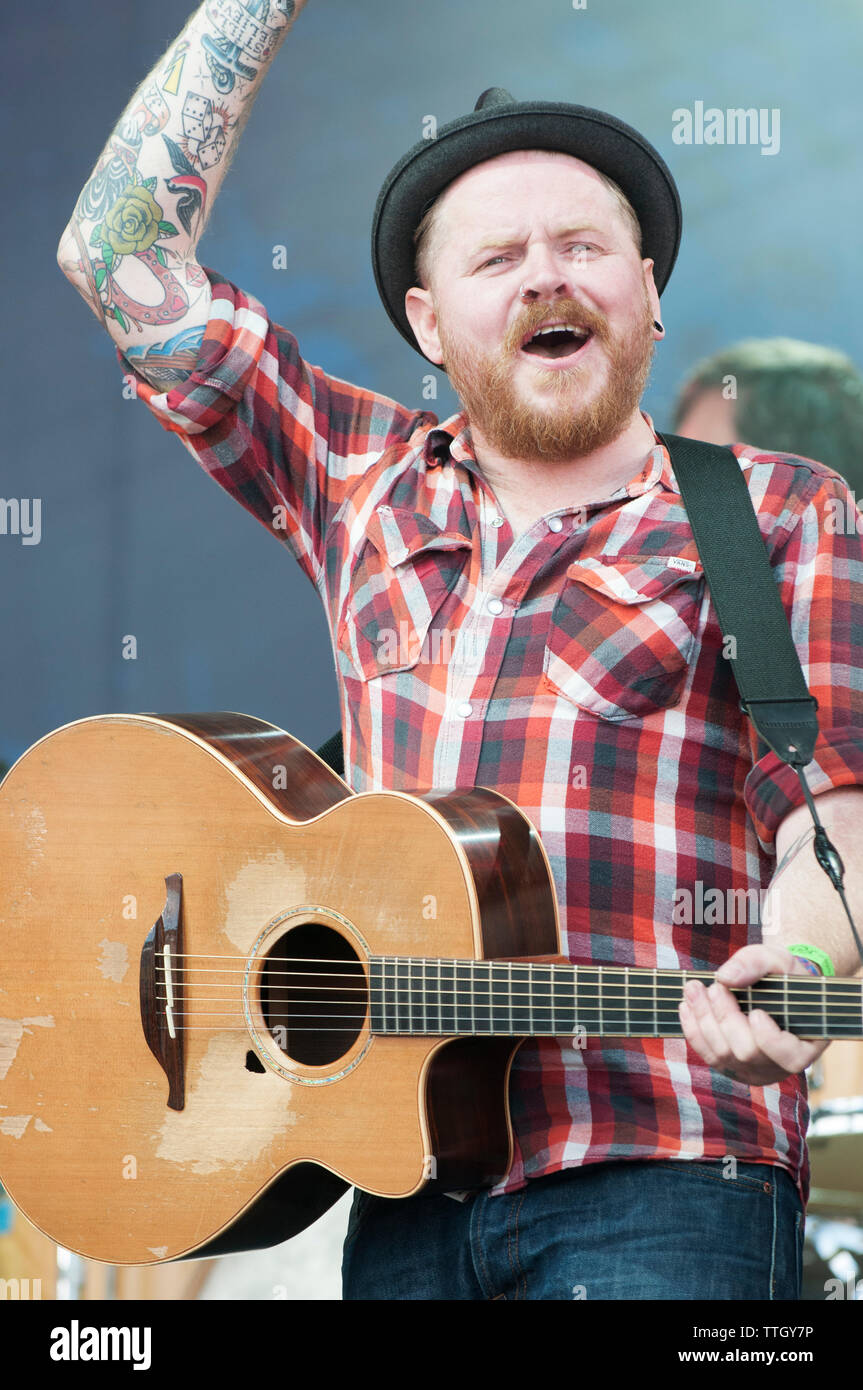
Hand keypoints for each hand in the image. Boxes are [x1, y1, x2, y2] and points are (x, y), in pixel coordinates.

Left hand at [678, 943, 829, 1085]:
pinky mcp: (732, 1067)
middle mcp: (780, 1066)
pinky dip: (694, 1031)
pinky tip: (687, 1007)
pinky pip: (708, 1056)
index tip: (756, 1012)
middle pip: (747, 1052)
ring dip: (704, 1020)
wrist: (775, 988)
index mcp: (805, 1045)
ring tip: (693, 989)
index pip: (789, 1056)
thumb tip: (725, 977)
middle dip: (725, 1018)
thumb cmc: (781, 974)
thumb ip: (755, 963)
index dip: (769, 1038)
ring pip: (722, 1055)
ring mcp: (754, 1070)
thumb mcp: (777, 959)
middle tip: (714, 987)